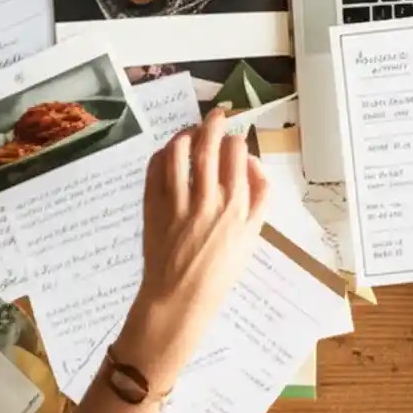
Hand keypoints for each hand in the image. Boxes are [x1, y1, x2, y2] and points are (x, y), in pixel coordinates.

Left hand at [113, 110, 269, 389]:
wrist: (181, 298)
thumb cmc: (221, 269)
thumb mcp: (253, 234)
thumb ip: (259, 195)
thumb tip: (252, 161)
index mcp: (236, 207)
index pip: (237, 153)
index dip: (237, 139)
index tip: (235, 139)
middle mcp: (207, 200)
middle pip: (209, 144)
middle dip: (214, 122)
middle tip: (216, 115)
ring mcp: (177, 202)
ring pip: (179, 150)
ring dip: (185, 134)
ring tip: (190, 132)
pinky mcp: (152, 207)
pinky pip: (155, 168)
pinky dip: (163, 154)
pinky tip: (169, 153)